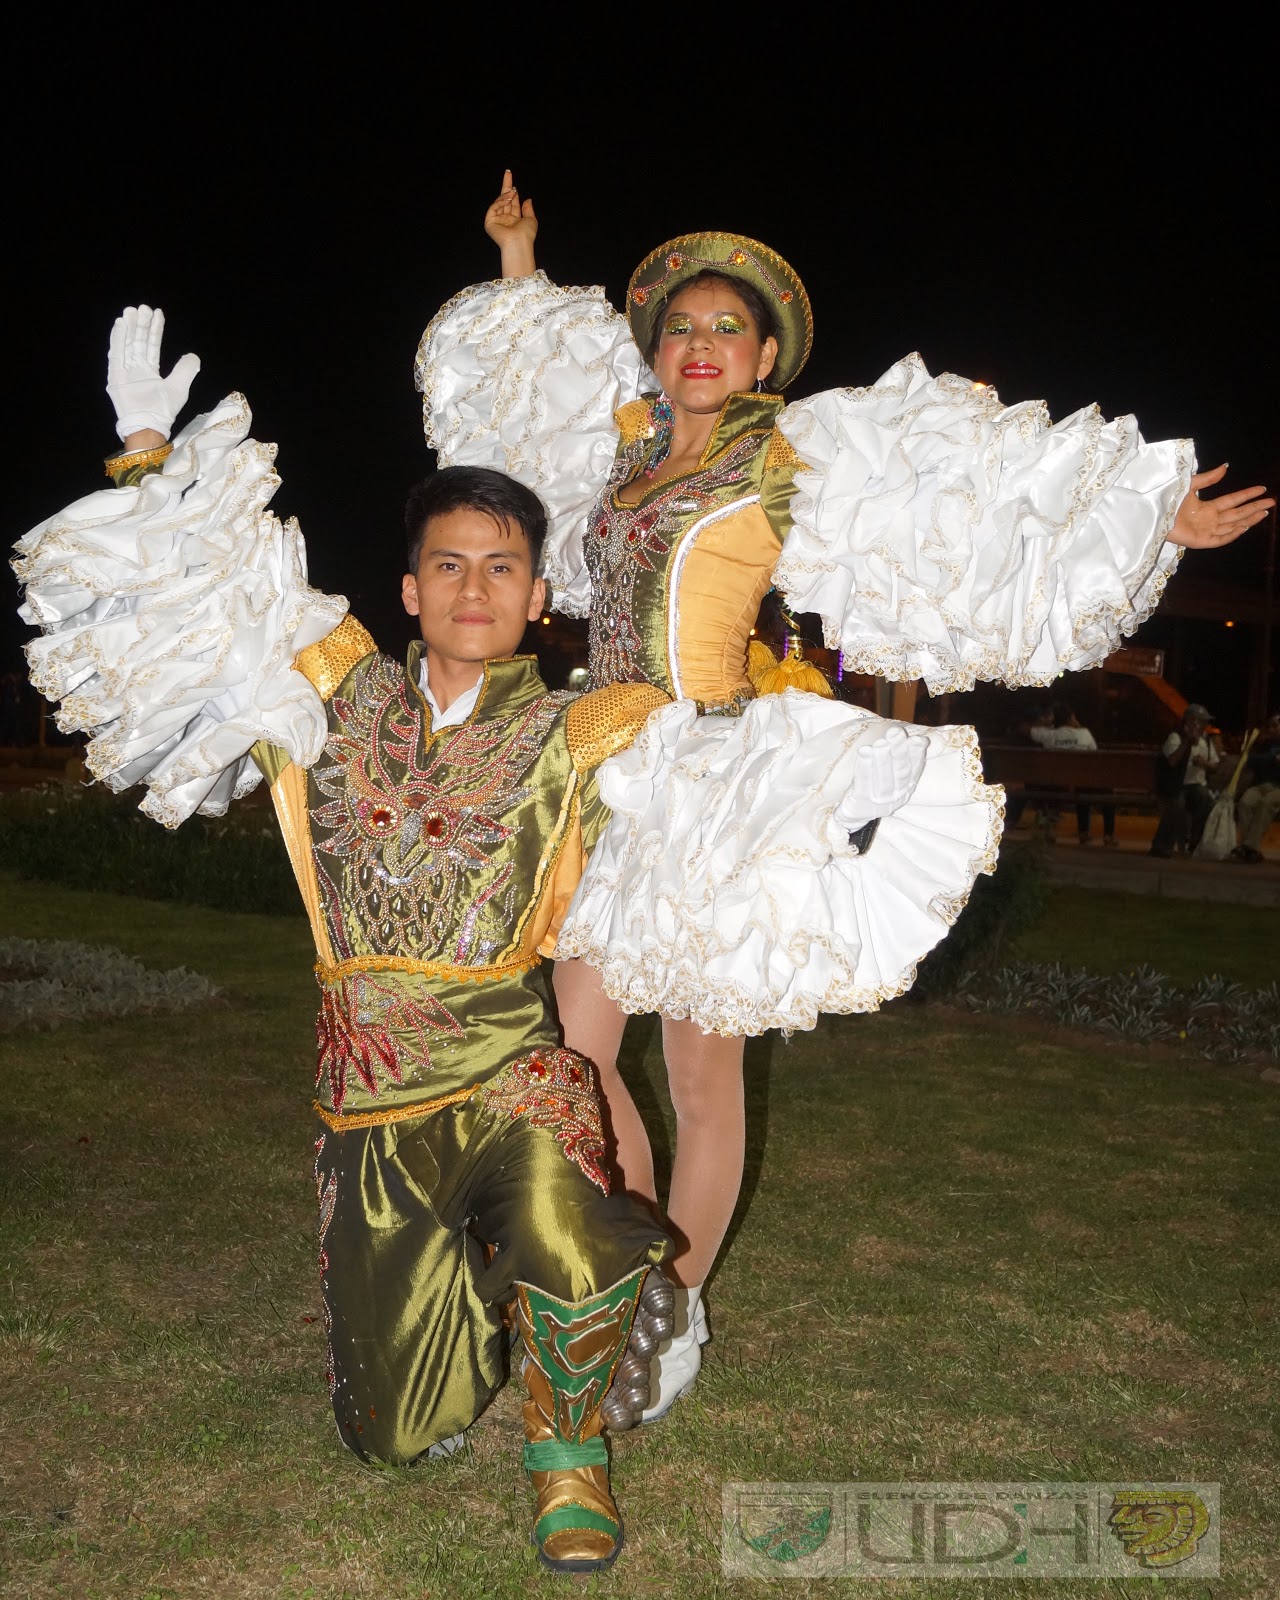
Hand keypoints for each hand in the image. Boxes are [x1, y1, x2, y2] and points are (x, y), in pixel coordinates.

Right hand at [106, 306, 200, 441]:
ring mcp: (125, 372)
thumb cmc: (164, 409)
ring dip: (130, 327)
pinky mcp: (116, 376)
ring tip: (131, 311)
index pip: (152, 345)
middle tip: (143, 307)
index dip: (154, 330)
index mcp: (150, 371)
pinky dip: (118, 339)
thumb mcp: (179, 387)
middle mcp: (137, 369)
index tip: (156, 313)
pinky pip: (116, 354)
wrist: (149, 424)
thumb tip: (193, 356)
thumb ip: (186, 370)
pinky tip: (120, 324)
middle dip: (141, 325)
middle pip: (138, 342)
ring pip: (128, 344)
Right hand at [483, 169, 537, 277]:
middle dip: (506, 185)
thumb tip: (528, 199)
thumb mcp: (531, 219)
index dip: (513, 192)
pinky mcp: (490, 222)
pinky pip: (493, 207)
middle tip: (508, 172)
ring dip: (506, 195)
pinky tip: (507, 198)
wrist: (519, 244)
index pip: (512, 202)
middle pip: (504, 199)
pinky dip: (500, 201)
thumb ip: (528, 209)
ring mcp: (496, 220)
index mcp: (514, 219)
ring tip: (513, 191)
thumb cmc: (526, 235)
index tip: (513, 182)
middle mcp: (505, 219)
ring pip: (499, 202)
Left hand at [835, 723, 928, 831]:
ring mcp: (880, 802)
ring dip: (882, 760)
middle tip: (895, 732)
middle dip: (899, 751)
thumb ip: (899, 756)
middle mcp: (897, 795)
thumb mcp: (890, 773)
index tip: (918, 739)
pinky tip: (864, 752)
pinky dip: (864, 767)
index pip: (914, 768)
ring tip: (880, 743)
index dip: (917, 753)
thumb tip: (912, 735)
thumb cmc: (874, 785)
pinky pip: (863, 784)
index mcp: (907, 786)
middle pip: (900, 772)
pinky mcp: (861, 803)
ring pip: (883, 779)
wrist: (854, 813)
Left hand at [1168, 464, 1273, 548]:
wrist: (1153, 514)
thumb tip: (1225, 467)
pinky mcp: (1200, 541)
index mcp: (1207, 508)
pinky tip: (1244, 526)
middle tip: (1271, 502)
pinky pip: (1220, 539)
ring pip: (1232, 526)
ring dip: (1248, 519)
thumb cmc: (1167, 500)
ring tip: (1263, 512)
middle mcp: (1209, 520)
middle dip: (1254, 508)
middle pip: (1237, 514)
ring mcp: (1206, 531)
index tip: (1262, 489)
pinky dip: (1232, 534)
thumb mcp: (1190, 485)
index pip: (1232, 501)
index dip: (1247, 495)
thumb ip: (1208, 478)